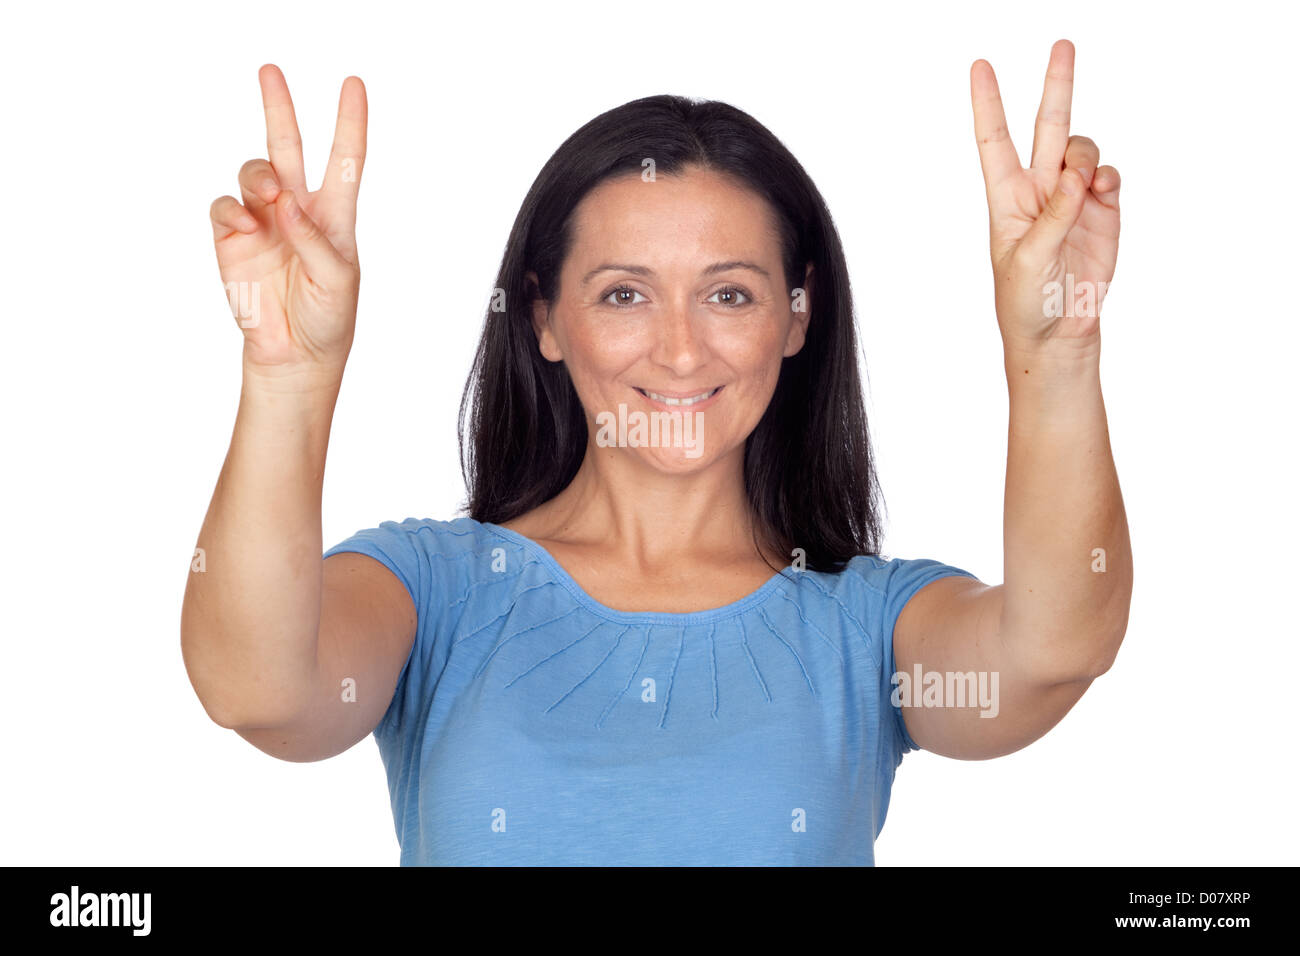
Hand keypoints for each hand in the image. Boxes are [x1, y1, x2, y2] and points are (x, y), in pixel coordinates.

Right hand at [209, 65, 366, 381]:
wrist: (294, 356)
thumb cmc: (328, 319)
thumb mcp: (337, 280)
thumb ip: (314, 239)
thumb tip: (284, 201)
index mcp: (334, 215)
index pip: (345, 160)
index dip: (350, 122)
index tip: (354, 85)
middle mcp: (297, 210)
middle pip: (288, 147)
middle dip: (279, 108)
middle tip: (270, 71)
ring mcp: (263, 221)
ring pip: (253, 173)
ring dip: (258, 176)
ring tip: (268, 197)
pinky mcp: (232, 239)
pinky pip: (226, 207)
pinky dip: (234, 211)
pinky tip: (247, 227)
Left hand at [970, 40, 1119, 359]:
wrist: (1059, 333)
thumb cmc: (1026, 302)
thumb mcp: (1027, 261)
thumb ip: (1053, 216)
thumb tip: (1078, 175)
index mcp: (1006, 198)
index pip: (994, 141)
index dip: (987, 103)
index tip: (980, 66)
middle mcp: (1039, 190)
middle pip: (1048, 127)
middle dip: (1056, 85)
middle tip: (1063, 44)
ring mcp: (1073, 198)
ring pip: (1083, 150)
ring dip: (1086, 157)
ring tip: (1083, 185)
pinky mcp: (1102, 212)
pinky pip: (1109, 176)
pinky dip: (1108, 177)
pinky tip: (1101, 191)